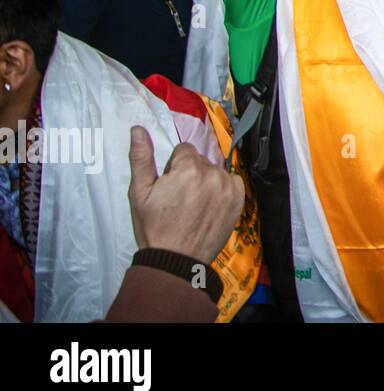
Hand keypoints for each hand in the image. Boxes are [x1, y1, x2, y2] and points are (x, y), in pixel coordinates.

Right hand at [127, 125, 244, 262]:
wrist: (175, 260)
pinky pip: (231, 182)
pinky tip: (209, 205)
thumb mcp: (139, 193)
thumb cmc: (155, 227)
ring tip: (193, 205)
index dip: (173, 167)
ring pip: (215, 171)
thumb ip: (141, 158)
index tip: (169, 186)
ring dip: (206, 181)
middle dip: (189, 173)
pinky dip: (222, 189)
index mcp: (189, 169)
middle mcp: (213, 174)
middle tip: (178, 198)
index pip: (184, 151)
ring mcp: (228, 188)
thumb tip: (138, 129)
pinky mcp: (238, 200)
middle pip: (200, 160)